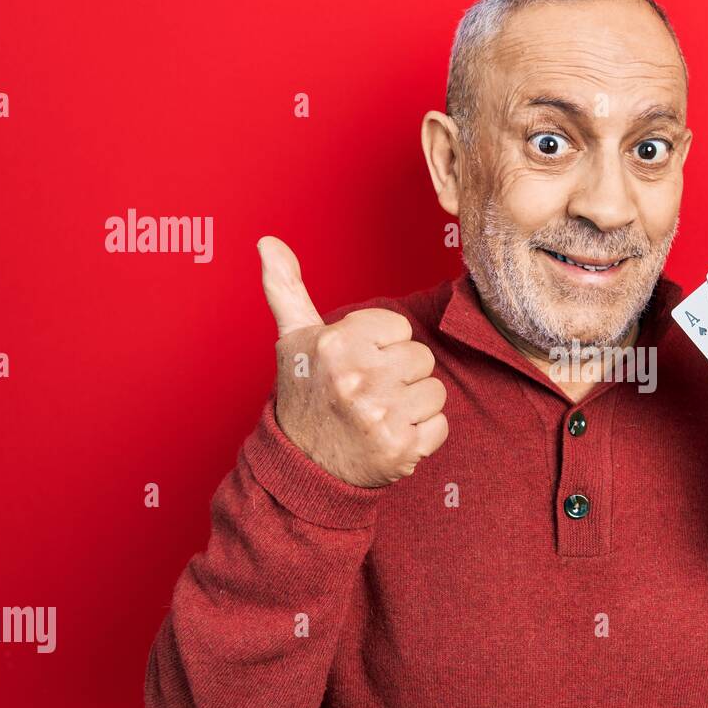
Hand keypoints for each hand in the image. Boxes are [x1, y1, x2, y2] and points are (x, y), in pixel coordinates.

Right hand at [258, 235, 448, 486]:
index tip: (357, 365)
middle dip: (399, 376)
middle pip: (421, 359)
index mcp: (336, 344)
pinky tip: (391, 437)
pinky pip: (440, 426)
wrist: (302, 467)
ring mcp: (379, 415)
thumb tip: (268, 241)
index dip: (382, 347)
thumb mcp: (294, 340)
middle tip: (367, 394)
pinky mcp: (401, 449)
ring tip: (379, 415)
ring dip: (413, 406)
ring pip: (435, 391)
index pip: (400, 329)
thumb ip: (286, 288)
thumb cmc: (305, 396)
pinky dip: (422, 436)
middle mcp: (357, 378)